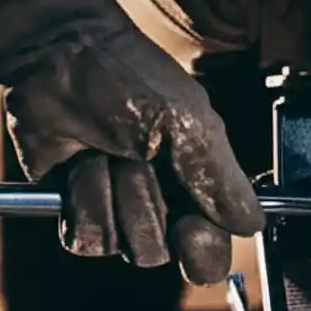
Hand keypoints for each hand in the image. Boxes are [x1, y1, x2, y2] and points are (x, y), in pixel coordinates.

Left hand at [0, 0, 263, 283]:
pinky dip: (81, 199)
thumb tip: (251, 224)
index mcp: (197, 185)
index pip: (210, 250)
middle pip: (158, 253)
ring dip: (110, 193)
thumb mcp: (189, 123)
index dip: (202, 251)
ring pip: (117, 246)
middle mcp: (159, 203)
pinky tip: (78, 164)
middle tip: (137, 159)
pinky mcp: (75, 209)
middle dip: (145, 204)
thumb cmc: (130, 79)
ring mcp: (115, 208)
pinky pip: (82, 239)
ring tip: (104, 150)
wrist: (58, 57)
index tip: (189, 228)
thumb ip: (222, 179)